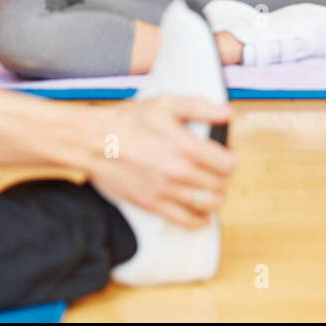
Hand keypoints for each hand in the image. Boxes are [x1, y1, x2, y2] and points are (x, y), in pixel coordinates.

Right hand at [85, 96, 234, 228]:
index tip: (225, 156)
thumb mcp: (165, 104)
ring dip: (215, 199)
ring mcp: (166, 191)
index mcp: (185, 146)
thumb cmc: (128, 120)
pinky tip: (200, 212)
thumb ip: (199, 107)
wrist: (94, 141)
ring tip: (209, 189)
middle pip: (221, 186)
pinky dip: (200, 220)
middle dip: (223, 178)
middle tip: (216, 171)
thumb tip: (228, 113)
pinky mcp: (153, 204)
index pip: (228, 164)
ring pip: (209, 206)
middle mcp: (179, 172)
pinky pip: (187, 222)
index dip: (231, 160)